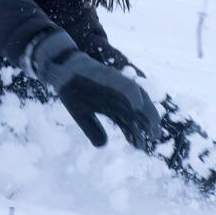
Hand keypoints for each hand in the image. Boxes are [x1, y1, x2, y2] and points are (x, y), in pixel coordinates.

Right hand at [28, 30, 160, 149]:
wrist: (61, 67)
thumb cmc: (72, 89)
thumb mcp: (80, 114)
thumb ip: (92, 129)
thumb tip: (103, 145)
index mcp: (110, 105)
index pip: (127, 121)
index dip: (134, 134)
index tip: (141, 147)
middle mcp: (116, 95)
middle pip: (136, 111)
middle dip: (146, 123)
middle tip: (154, 137)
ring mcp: (115, 84)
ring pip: (136, 97)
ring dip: (146, 109)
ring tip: (154, 123)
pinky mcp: (110, 75)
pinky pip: (124, 84)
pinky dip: (133, 93)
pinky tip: (139, 104)